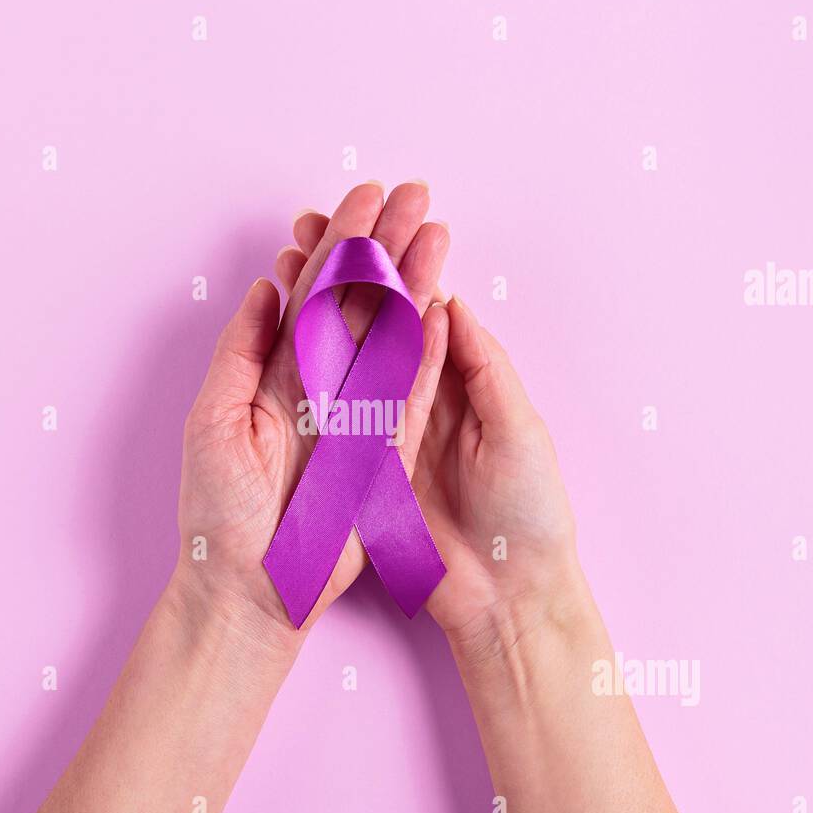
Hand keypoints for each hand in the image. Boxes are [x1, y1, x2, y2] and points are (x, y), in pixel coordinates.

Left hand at [177, 181, 450, 637]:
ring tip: (439, 233)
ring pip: (391, 335)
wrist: (250, 585)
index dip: (340, 242)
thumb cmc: (218, 512)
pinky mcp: (385, 451)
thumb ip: (241, 351)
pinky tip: (442, 308)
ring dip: (415, 283)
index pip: (314, 290)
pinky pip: (410, 394)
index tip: (364, 196)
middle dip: (388, 245)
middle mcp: (322, 383)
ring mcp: (358, 414)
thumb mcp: (212, 420)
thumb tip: (268, 287)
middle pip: (361, 299)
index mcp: (279, 370)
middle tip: (415, 194)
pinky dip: (425, 353)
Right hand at [273, 229, 585, 658]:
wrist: (505, 595)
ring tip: (289, 258)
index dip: (394, 263)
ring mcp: (386, 432)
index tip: (365, 217)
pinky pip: (333, 410)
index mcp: (461, 382)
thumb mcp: (518, 430)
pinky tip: (284, 326)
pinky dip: (307, 367)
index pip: (420, 306)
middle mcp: (419, 399)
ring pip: (346, 356)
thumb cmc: (528, 511)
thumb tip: (445, 302)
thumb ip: (482, 366)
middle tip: (310, 224)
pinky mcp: (362, 468)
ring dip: (318, 304)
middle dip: (345, 272)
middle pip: (375, 321)